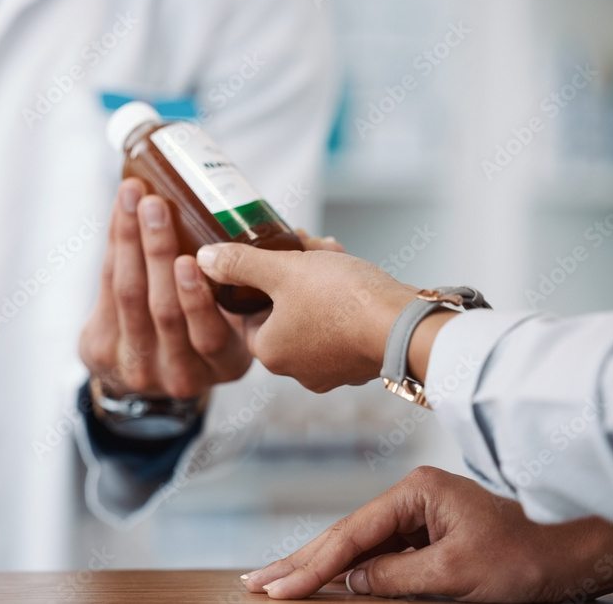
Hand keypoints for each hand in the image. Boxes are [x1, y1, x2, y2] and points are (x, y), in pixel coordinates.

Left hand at [79, 179, 252, 398]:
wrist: (149, 378)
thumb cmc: (202, 335)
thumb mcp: (232, 326)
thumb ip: (232, 290)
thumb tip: (226, 217)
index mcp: (225, 365)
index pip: (209, 335)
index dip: (196, 297)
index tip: (194, 256)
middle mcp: (181, 374)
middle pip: (164, 310)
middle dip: (157, 252)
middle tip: (156, 206)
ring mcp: (138, 366)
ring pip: (130, 295)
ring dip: (130, 240)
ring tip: (134, 199)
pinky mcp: (102, 351)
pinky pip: (107, 288)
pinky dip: (114, 245)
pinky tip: (120, 213)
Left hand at [196, 243, 447, 391]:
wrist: (407, 325)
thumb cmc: (342, 300)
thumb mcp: (283, 270)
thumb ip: (240, 263)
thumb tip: (205, 259)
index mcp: (270, 352)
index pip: (246, 311)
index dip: (255, 275)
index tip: (268, 251)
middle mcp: (298, 369)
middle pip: (282, 307)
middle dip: (293, 269)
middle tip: (305, 243)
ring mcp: (332, 368)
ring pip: (314, 310)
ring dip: (319, 276)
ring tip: (331, 250)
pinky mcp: (361, 359)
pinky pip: (341, 321)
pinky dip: (344, 295)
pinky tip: (352, 270)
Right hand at [244, 467, 612, 600]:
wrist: (574, 552)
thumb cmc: (527, 557)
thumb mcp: (457, 575)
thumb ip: (396, 576)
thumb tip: (349, 582)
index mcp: (415, 492)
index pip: (351, 534)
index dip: (313, 566)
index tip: (279, 589)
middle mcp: (411, 498)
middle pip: (345, 535)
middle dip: (301, 562)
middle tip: (258, 582)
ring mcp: (417, 517)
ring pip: (358, 547)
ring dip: (319, 568)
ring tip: (278, 581)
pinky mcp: (426, 536)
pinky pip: (378, 556)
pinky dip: (350, 572)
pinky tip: (325, 582)